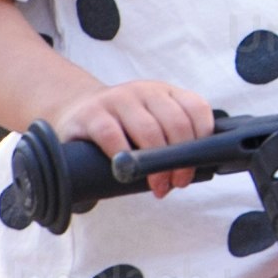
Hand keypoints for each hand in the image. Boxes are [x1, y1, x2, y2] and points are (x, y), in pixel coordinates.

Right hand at [52, 75, 214, 190]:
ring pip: (148, 130)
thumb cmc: (121, 128)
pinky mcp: (92, 113)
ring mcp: (118, 99)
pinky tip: (127, 172)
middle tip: (176, 182)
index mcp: (165, 93)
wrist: (75, 111)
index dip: (202, 141)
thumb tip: (193, 171)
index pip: (197, 109)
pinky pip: (112, 136)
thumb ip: (173, 139)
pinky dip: (124, 158)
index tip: (193, 167)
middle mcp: (145, 91)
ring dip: (157, 165)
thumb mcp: (152, 124)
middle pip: (176, 123)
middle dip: (180, 160)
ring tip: (157, 186)